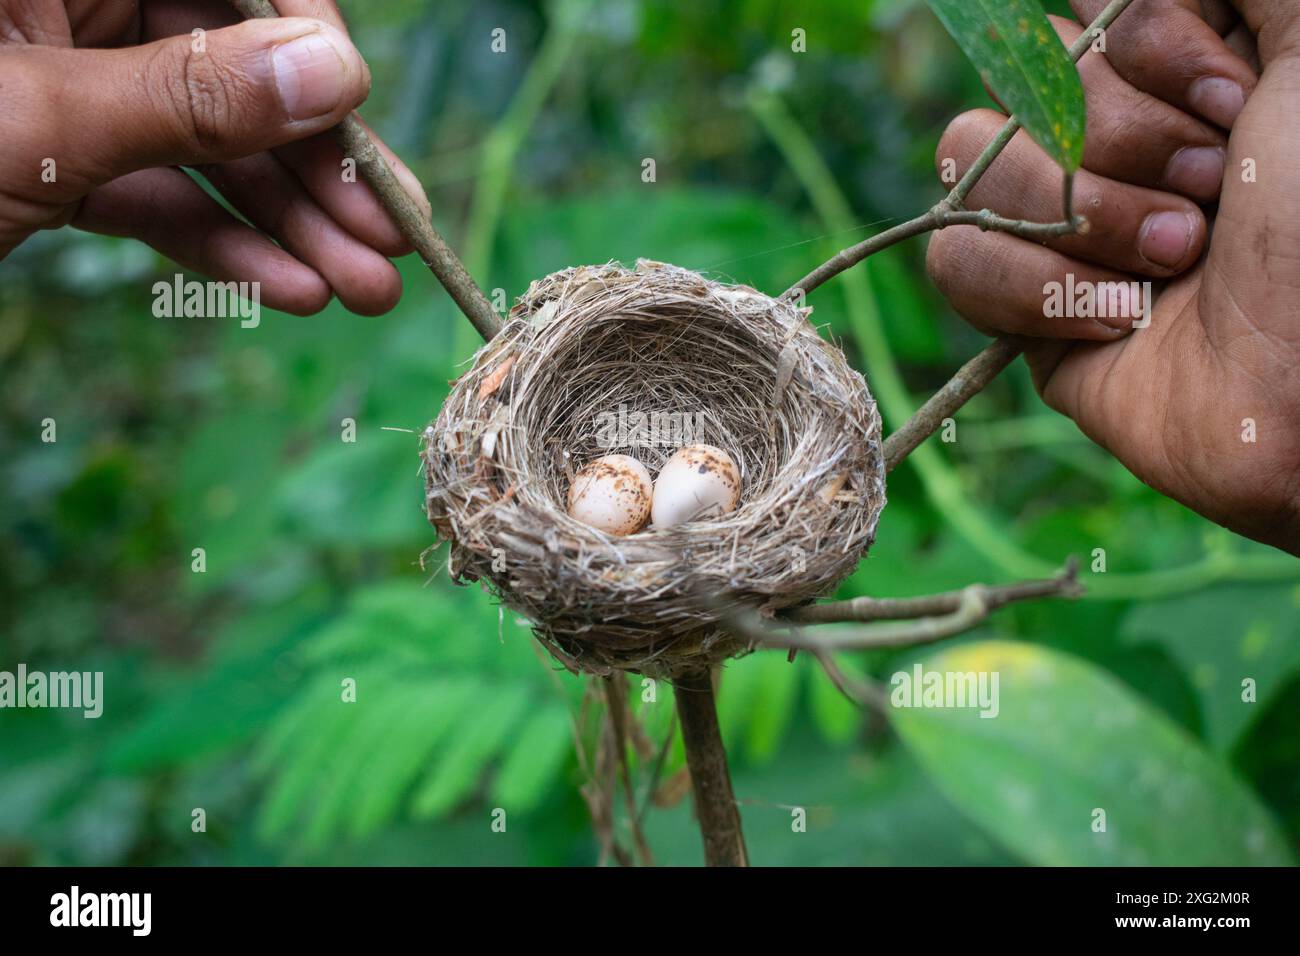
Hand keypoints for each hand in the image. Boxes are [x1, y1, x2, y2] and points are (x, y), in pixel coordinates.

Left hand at [0, 0, 431, 314]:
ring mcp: (67, 87)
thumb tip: (334, 71)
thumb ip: (185, 95)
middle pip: (231, 72)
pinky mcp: (54, 163)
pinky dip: (219, 244)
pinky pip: (155, 195)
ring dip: (290, 225)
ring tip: (365, 289)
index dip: (302, 32)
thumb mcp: (37, 120)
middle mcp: (70, 9)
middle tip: (394, 237)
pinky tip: (291, 288)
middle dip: (317, 166)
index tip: (355, 106)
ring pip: (205, 147)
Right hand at [926, 0, 1299, 554]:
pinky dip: (1032, 285)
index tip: (1234, 95)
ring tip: (1177, 258)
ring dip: (1081, 214)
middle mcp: (1114, 145)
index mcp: (1184, 76)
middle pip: (1023, 82)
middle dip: (1124, 139)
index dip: (1145, 43)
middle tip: (1216, 191)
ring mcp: (1060, 227)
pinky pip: (956, 260)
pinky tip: (1122, 317)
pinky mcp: (1023, 313)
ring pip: (970, 161)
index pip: (1086, 15)